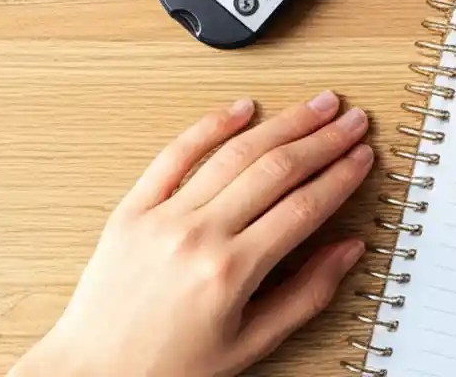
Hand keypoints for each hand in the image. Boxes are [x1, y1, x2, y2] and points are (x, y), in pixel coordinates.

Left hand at [10, 92, 372, 376]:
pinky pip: (176, 153)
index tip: (362, 156)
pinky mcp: (133, 208)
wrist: (93, 371)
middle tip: (350, 119)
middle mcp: (197, 236)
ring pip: (235, 153)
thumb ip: (306, 295)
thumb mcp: (250, 344)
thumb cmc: (168, 368)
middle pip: (276, 170)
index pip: (304, 207)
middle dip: (323, 139)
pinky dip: (211, 125)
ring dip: (282, 123)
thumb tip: (346, 251)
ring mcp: (163, 217)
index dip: (341, 176)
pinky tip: (241, 108)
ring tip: (314, 105)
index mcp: (230, 272)